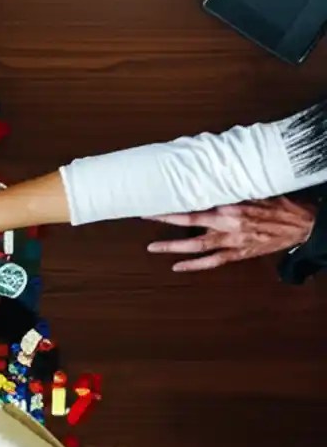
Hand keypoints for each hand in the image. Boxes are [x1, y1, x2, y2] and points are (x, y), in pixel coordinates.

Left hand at [146, 198, 315, 271]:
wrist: (302, 226)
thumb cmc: (279, 205)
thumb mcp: (254, 191)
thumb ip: (230, 190)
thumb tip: (208, 180)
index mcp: (231, 205)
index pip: (196, 201)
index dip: (175, 200)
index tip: (156, 196)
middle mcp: (228, 224)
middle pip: (190, 221)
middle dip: (166, 219)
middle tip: (144, 216)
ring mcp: (232, 241)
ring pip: (196, 245)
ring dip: (173, 246)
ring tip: (152, 247)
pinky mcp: (239, 254)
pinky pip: (212, 262)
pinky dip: (194, 266)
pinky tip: (177, 267)